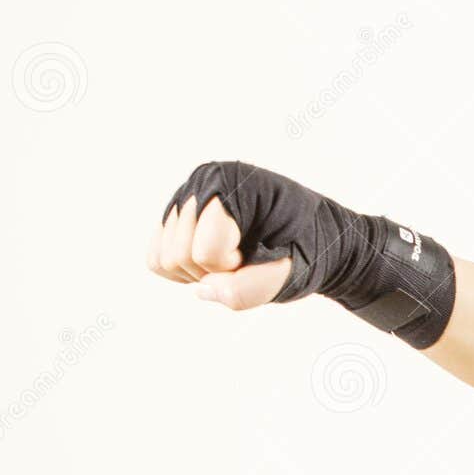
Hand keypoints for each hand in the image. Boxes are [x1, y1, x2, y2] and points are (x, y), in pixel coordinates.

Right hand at [145, 160, 456, 348]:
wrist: (316, 238)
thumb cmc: (307, 250)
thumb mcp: (290, 274)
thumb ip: (249, 289)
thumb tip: (202, 292)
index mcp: (231, 183)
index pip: (205, 250)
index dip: (233, 269)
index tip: (262, 255)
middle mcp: (201, 182)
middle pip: (177, 256)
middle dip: (215, 272)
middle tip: (251, 261)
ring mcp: (184, 198)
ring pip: (164, 260)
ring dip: (202, 273)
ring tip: (238, 259)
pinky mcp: (175, 217)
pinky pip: (157, 260)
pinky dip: (185, 272)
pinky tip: (219, 261)